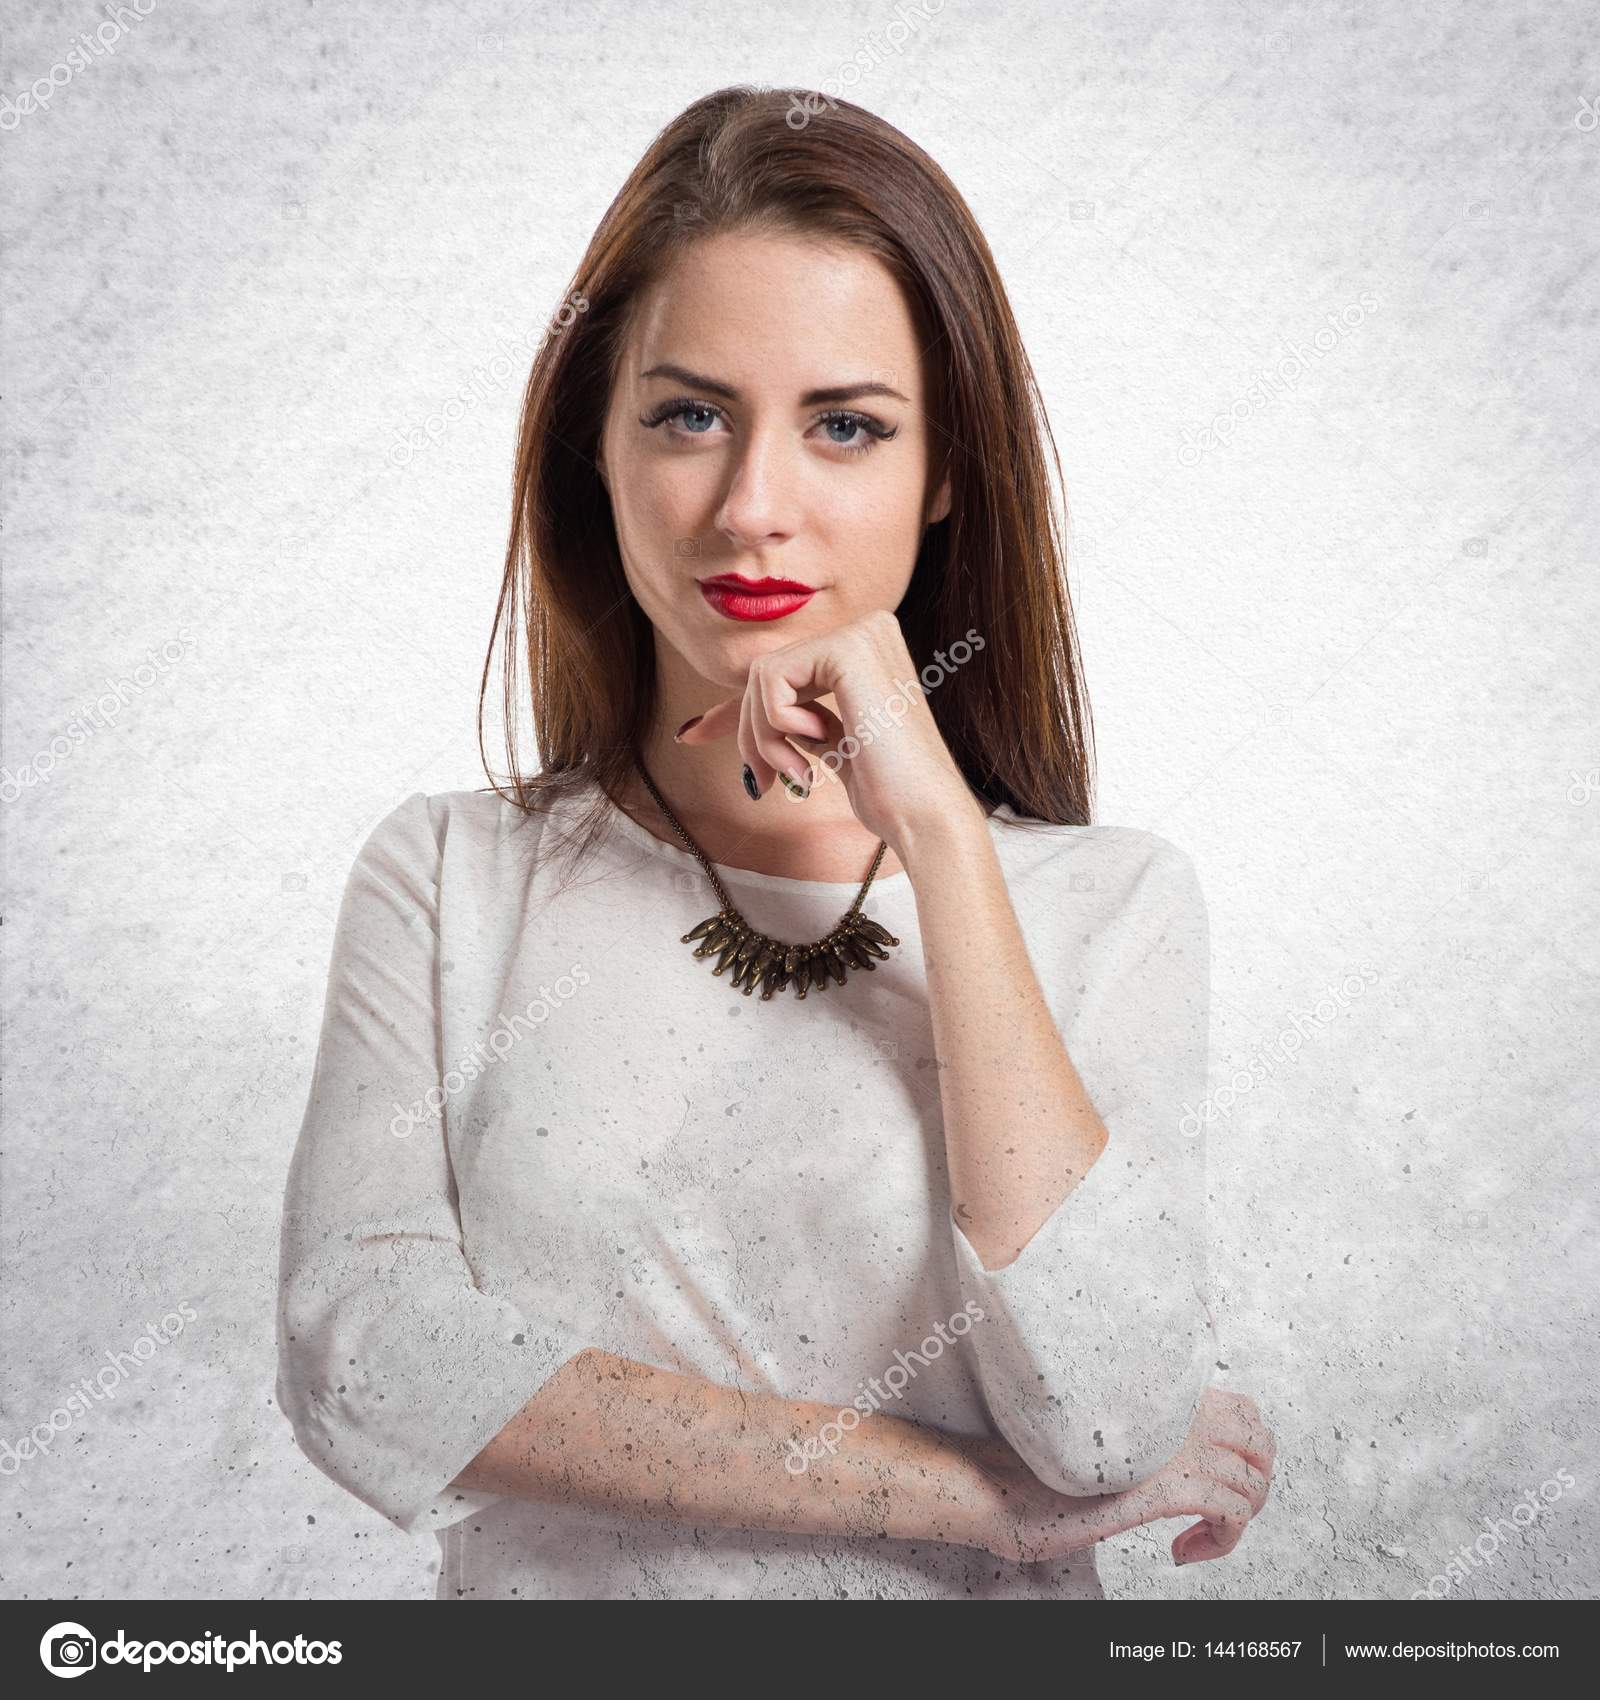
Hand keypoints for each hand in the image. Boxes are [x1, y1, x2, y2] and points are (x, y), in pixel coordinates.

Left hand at [675, 609, 983, 858]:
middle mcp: (868, 627)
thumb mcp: (823, 744)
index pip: (782, 673)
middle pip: (765, 673)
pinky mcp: (848, 648)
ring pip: (761, 676)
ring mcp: (862, 632)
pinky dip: (777, 723)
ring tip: (796, 772)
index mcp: (866, 647)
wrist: (922, 814)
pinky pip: (770, 678)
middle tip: (766, 780)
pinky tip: (815, 744)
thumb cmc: (884, 790)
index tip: (690, 735)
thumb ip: (784, 720)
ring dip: (763, 735)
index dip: (733, 709)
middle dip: (752, 733)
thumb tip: (702, 723)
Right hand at [958, 1388, 1274, 1566]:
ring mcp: (1173, 1445)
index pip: (1238, 1406)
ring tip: (1198, 1537)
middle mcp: (1171, 1410)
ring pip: (1253, 1479)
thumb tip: (1165, 1452)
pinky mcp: (1168, 1486)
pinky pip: (1234, 1511)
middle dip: (1254, 1480)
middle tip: (1220, 1510)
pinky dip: (1222, 1540)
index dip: (1240, 1449)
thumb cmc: (1031, 1468)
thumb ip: (1138, 1432)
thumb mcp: (1099, 1439)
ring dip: (1237, 1517)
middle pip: (1260, 1436)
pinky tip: (1182, 1551)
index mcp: (1154, 1393)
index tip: (1212, 1481)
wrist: (997, 1484)